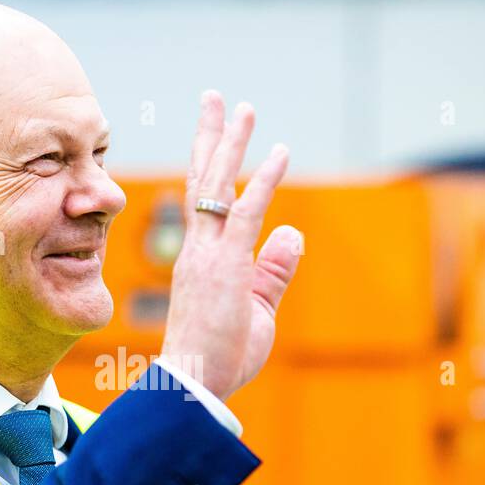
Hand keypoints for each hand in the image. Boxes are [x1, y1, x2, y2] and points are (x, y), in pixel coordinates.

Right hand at [159, 90, 302, 401]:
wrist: (192, 386)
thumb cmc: (218, 358)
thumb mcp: (255, 308)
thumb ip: (273, 271)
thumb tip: (292, 233)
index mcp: (200, 259)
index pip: (203, 200)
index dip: (209, 163)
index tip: (213, 134)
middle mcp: (198, 249)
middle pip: (202, 179)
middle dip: (210, 136)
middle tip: (215, 98)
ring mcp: (209, 255)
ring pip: (218, 185)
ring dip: (232, 142)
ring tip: (242, 106)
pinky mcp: (226, 266)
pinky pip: (248, 212)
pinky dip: (266, 180)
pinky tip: (279, 152)